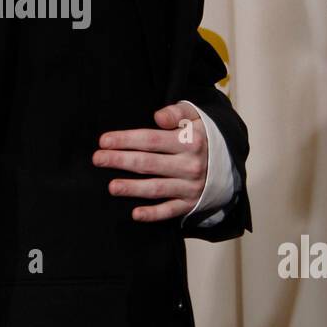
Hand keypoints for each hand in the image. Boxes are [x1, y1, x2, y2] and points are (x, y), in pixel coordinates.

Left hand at [92, 100, 206, 221]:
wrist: (229, 162)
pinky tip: (135, 213)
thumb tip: (158, 117)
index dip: (126, 140)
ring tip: (111, 186)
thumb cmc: (202, 136)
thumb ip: (177, 112)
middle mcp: (191, 165)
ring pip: (156, 188)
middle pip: (149, 163)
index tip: (103, 141)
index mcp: (190, 141)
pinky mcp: (190, 204)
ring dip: (132, 188)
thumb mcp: (196, 116)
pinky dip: (153, 214)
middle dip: (120, 161)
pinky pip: (170, 211)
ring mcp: (191, 186)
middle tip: (98, 159)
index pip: (152, 140)